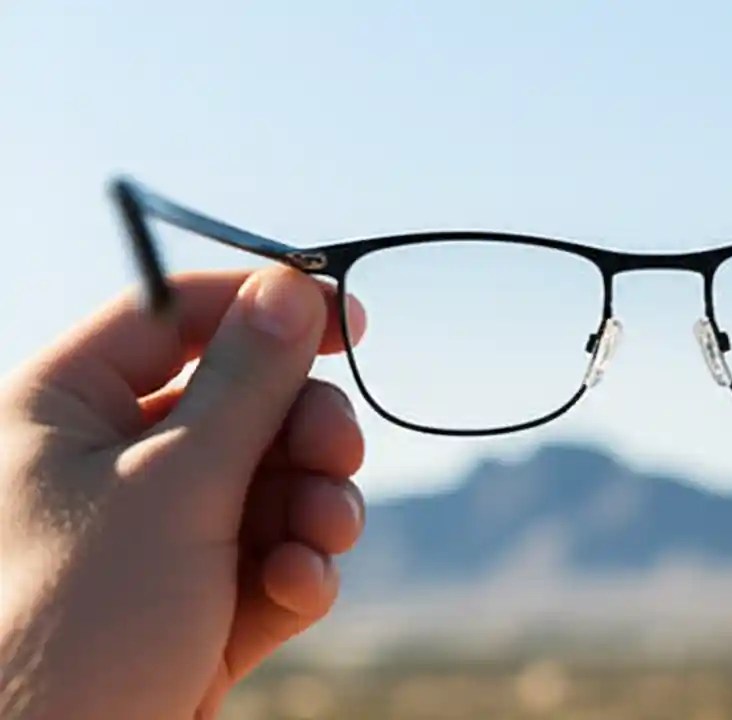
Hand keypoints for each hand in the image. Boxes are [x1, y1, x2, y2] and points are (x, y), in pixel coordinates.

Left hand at [0, 268, 367, 718]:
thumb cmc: (77, 621)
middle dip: (302, 430)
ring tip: (322, 533)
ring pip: (268, 482)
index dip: (263, 307)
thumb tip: (295, 288)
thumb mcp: (173, 482)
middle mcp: (106, 465)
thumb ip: (246, 382)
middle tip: (339, 451)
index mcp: (62, 410)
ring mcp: (155, 537)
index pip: (171, 316)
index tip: (350, 316)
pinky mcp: (195, 602)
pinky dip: (296, 566)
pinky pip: (268, 555)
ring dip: (313, 503)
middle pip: (240, 403)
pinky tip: (295, 589)